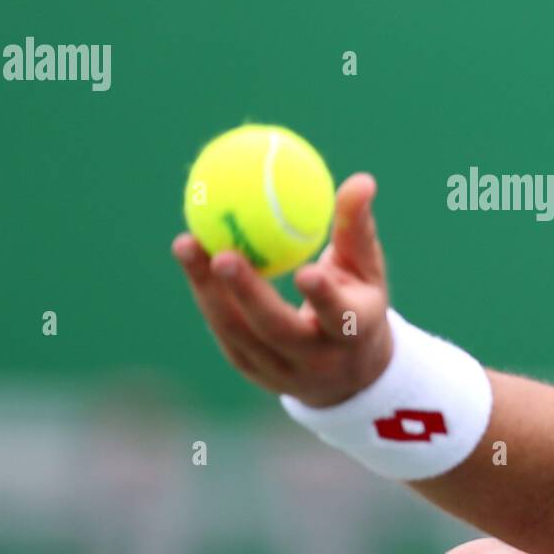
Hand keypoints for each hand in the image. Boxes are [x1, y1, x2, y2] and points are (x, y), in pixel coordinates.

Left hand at [172, 172, 393, 407]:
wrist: (347, 373)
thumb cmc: (358, 302)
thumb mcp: (366, 269)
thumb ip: (357, 228)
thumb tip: (362, 180)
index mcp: (354, 334)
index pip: (339, 318)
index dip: (323, 299)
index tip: (305, 272)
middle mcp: (317, 360)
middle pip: (278, 330)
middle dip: (248, 295)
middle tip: (223, 254)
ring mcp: (280, 371)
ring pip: (239, 333)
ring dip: (209, 290)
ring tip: (187, 245)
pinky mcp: (251, 371)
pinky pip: (223, 330)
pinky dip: (206, 293)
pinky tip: (190, 257)